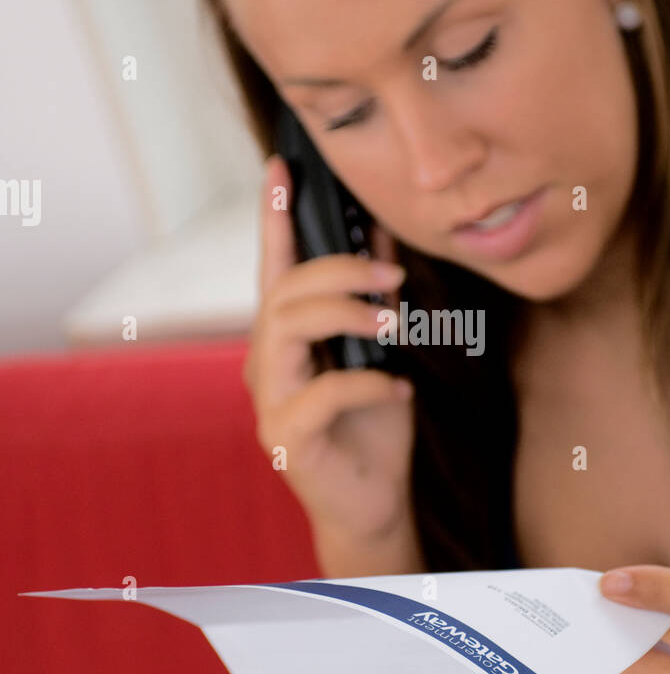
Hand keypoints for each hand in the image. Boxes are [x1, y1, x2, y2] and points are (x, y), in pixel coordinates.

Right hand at [242, 153, 417, 544]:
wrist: (373, 504)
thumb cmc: (372, 426)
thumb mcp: (382, 352)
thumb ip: (373, 299)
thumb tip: (383, 235)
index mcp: (284, 338)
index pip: (275, 268)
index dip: (275, 218)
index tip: (282, 169)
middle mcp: (266, 363)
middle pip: (284, 291)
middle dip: (340, 271)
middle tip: (393, 277)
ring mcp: (269, 401)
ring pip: (287, 328)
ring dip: (346, 313)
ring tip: (393, 321)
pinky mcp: (284, 438)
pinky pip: (321, 392)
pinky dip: (367, 382)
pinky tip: (398, 387)